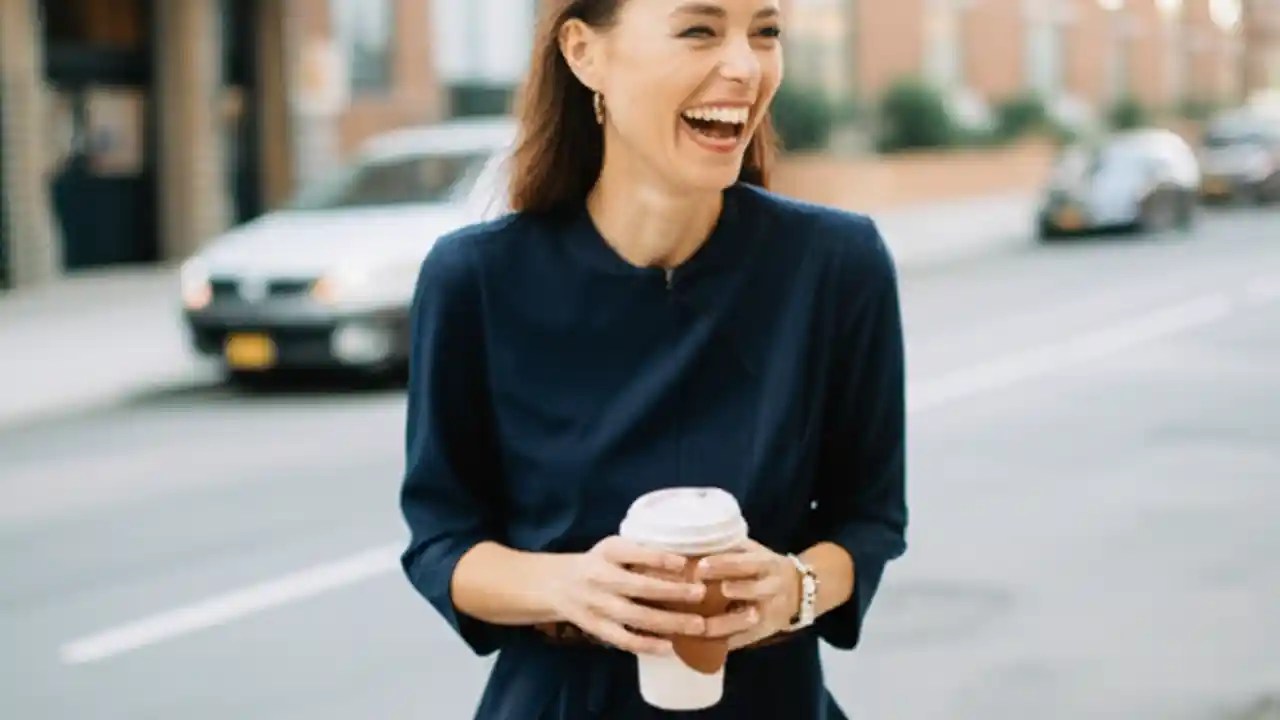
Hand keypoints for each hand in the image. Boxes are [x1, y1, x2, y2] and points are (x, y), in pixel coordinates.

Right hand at [545, 536, 708, 655]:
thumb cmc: (597, 562)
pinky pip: (625, 640)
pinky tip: (670, 647)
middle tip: (702, 594)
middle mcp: (601, 578)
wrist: (556, 584)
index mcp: (608, 552)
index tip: (685, 563)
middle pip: (640, 588)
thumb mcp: (613, 546)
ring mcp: (598, 606)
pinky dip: (648, 646)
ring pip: (637, 617)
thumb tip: (686, 559)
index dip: (660, 558)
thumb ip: (641, 551)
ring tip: (698, 626)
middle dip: (673, 592)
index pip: (634, 553)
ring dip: (669, 623)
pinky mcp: (597, 628)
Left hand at [695, 539, 799, 650]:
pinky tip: (698, 641)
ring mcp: (768, 614)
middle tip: (697, 591)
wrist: (798, 592)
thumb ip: (731, 548)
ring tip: (695, 624)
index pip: (745, 563)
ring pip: (746, 622)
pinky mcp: (761, 634)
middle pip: (751, 590)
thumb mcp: (755, 551)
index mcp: (768, 564)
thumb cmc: (765, 567)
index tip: (699, 566)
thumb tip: (697, 545)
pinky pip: (740, 640)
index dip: (722, 564)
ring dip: (720, 624)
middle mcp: (772, 588)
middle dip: (726, 591)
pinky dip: (720, 642)